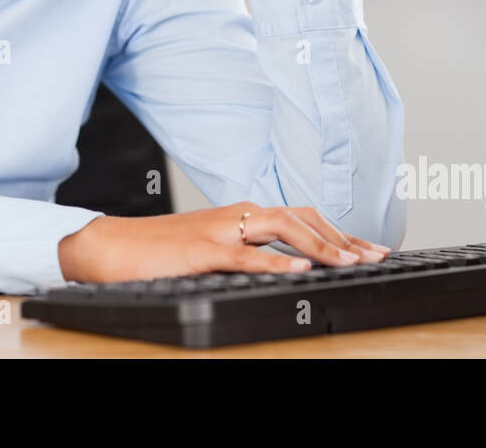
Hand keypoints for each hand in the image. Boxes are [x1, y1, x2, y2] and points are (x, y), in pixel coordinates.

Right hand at [57, 202, 390, 283]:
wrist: (109, 247)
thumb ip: (246, 252)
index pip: (302, 217)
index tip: (369, 248)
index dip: (339, 232)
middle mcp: (237, 216)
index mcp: (241, 216)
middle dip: (343, 237)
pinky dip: (275, 261)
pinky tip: (299, 269)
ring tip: (350, 261)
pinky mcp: (201, 250)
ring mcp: (220, 231)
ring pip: (281, 228)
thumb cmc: (158, 251)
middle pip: (302, 217)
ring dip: (320, 245)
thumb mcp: (211, 249)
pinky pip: (245, 255)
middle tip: (376, 254)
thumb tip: (286, 267)